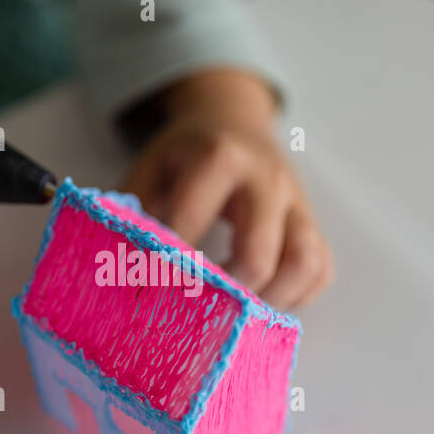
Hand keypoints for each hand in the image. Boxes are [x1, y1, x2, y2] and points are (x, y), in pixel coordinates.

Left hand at [120, 70, 332, 309]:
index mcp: (220, 157)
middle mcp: (267, 179)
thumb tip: (114, 268)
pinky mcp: (313, 223)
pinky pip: (320, 270)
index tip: (147, 294)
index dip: (167, 265)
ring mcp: (297, 202)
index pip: (193, 222)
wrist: (234, 118)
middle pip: (257, 255)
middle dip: (224, 294)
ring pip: (303, 264)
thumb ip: (132, 212)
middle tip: (198, 314)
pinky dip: (297, 296)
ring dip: (270, 300)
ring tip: (238, 314)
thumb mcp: (149, 166)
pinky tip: (263, 300)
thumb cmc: (186, 153)